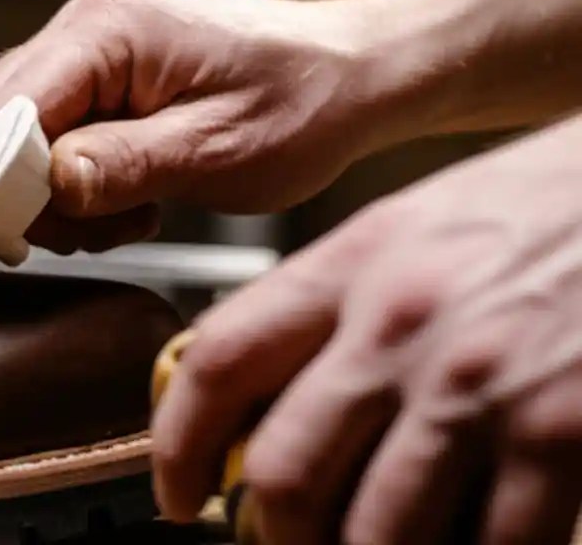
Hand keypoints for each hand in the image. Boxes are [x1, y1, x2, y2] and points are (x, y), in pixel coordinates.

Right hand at [0, 0, 400, 254]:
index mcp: (107, 29)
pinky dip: (80, 179)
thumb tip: (46, 188)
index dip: (7, 180)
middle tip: (98, 225)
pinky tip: (135, 193)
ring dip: (60, 193)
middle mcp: (86, 27)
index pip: (0, 110)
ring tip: (134, 210)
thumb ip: (124, 166)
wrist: (354, 74)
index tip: (49, 229)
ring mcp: (91, 49)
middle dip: (31, 191)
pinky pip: (56, 135)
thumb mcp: (219, 150)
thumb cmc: (305, 101)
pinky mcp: (104, 77)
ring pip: (19, 136)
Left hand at [150, 115, 581, 543]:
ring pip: (375, 529)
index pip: (219, 361)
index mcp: (353, 264)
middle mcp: (401, 323)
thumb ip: (334, 307)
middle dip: (273, 531)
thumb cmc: (538, 207)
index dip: (178, 445)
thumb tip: (269, 397)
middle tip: (280, 541)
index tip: (176, 490)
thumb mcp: (409, 229)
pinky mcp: (560, 432)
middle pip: (283, 469)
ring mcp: (478, 383)